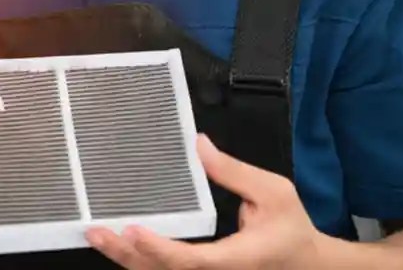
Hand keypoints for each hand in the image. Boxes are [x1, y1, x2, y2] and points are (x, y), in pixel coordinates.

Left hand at [85, 135, 325, 269]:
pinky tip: (117, 243)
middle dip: (128, 255)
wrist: (306, 262)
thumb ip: (234, 171)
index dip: (160, 250)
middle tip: (96, 232)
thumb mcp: (273, 191)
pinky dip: (140, 259)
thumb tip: (198, 144)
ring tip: (96, 235)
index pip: (193, 260)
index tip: (133, 231)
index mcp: (236, 258)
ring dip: (127, 259)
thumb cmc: (290, 227)